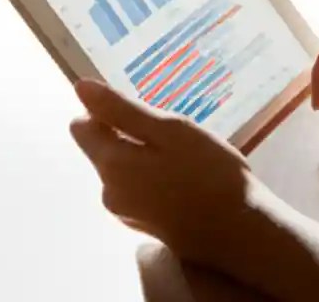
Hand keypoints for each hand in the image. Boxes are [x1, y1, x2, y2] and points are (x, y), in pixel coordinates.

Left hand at [69, 80, 276, 273]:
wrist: (237, 231)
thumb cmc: (208, 173)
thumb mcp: (169, 130)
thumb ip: (122, 110)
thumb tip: (81, 87)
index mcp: (110, 163)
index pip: (82, 125)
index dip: (108, 111)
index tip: (145, 111)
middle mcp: (108, 190)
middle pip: (104, 148)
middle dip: (133, 136)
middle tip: (175, 136)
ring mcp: (125, 212)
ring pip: (124, 168)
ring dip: (146, 157)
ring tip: (185, 157)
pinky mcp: (143, 225)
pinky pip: (139, 188)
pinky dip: (156, 178)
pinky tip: (185, 179)